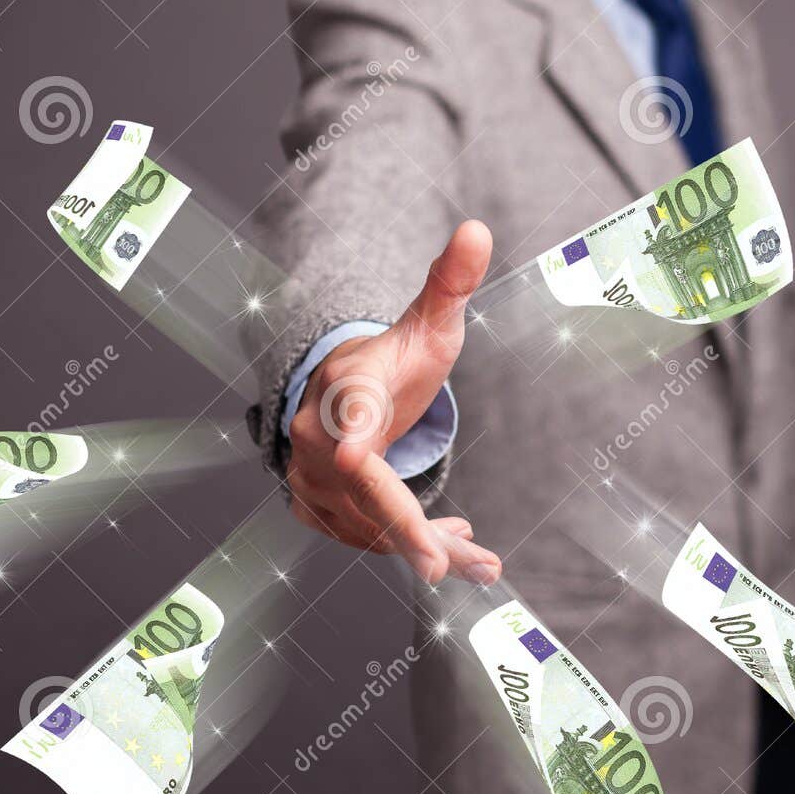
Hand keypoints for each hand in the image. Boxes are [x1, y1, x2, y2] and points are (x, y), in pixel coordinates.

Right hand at [286, 219, 499, 585]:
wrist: (342, 394)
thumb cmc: (389, 360)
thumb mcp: (427, 323)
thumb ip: (450, 282)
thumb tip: (478, 229)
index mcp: (346, 387)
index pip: (349, 408)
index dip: (351, 431)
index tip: (357, 454)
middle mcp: (318, 437)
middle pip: (363, 487)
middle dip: (405, 527)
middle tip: (444, 564)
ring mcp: (312, 479)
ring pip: (371, 526)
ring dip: (427, 546)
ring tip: (482, 562)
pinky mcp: (318, 512)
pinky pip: (367, 541)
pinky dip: (413, 549)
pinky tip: (460, 550)